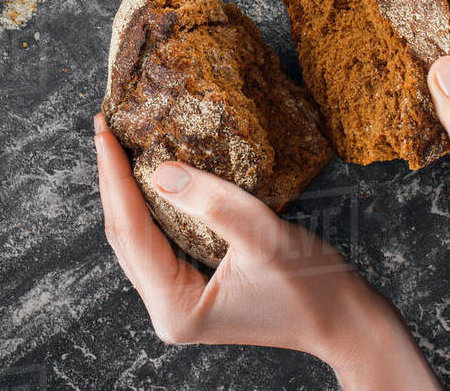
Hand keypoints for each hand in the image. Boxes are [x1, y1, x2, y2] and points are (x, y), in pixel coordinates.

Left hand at [93, 114, 441, 389]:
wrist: (346, 322)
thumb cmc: (313, 288)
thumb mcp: (265, 238)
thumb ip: (214, 205)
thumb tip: (160, 171)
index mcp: (175, 307)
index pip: (131, 231)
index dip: (114, 178)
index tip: (103, 131)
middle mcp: (167, 309)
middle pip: (125, 235)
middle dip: (113, 181)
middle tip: (104, 128)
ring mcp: (179, 301)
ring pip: (139, 237)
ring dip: (128, 191)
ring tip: (117, 144)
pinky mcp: (194, 287)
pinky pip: (159, 239)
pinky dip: (152, 205)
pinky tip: (151, 174)